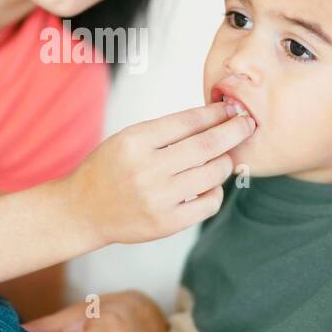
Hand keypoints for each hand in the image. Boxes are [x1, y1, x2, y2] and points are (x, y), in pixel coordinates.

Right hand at [63, 102, 254, 248]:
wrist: (83, 210)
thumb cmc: (109, 169)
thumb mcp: (127, 139)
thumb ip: (165, 131)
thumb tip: (213, 118)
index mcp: (135, 141)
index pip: (188, 121)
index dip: (215, 113)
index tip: (231, 109)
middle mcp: (147, 169)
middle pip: (207, 145)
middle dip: (234, 131)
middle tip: (248, 124)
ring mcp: (158, 198)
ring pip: (213, 173)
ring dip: (226, 161)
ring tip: (225, 156)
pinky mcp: (166, 223)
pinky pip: (209, 203)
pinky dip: (216, 191)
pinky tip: (209, 184)